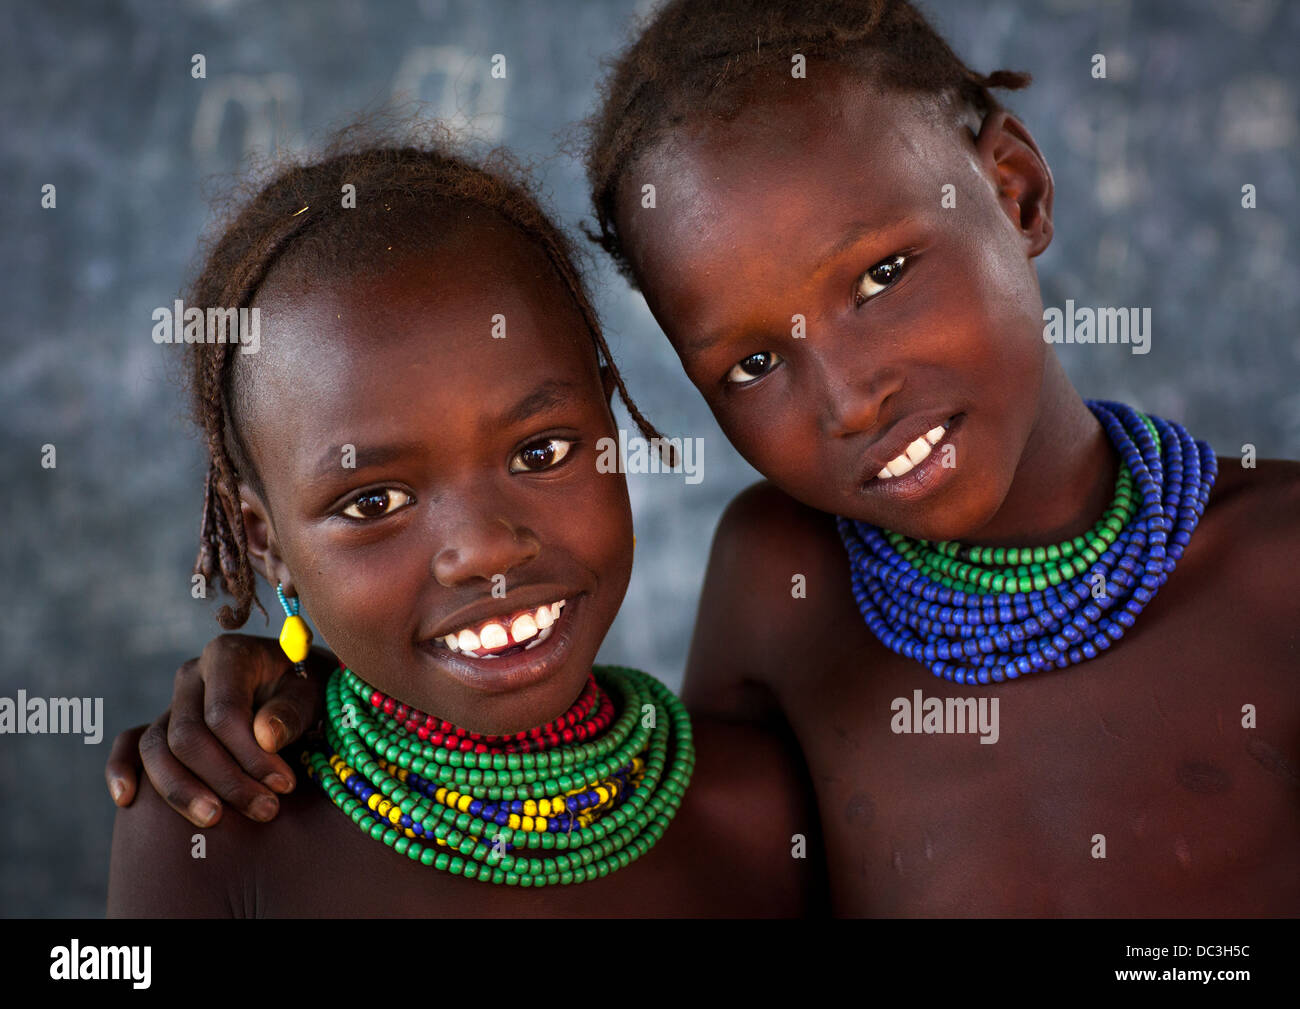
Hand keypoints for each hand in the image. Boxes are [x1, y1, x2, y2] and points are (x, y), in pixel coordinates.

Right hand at [104, 633, 331, 826]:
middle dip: (225, 779)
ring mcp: (174, 701)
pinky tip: (127, 799)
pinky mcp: (162, 724)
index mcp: (228, 655)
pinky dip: (121, 769)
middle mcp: (193, 675)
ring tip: (214, 820)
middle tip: (265, 810)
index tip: (283, 785)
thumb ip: (291, 712)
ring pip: (156, 748)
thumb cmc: (307, 689)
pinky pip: (130, 744)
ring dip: (182, 790)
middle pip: (187, 735)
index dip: (250, 755)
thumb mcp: (313, 693)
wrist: (300, 685)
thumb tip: (265, 737)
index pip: (224, 713)